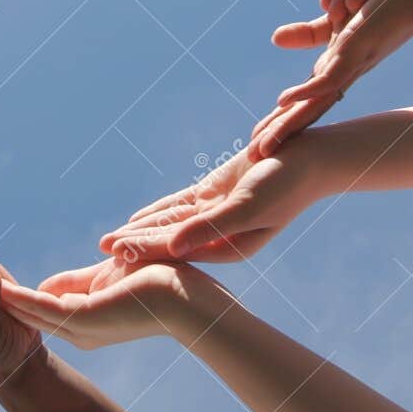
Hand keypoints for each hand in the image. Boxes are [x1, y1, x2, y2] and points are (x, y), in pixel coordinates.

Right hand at [1, 258, 223, 350]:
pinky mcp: (88, 317)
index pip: (39, 312)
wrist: (194, 298)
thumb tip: (47, 284)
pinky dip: (22, 299)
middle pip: (28, 317)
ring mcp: (83, 328)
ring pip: (32, 314)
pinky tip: (0, 290)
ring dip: (1, 303)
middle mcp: (80, 333)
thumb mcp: (106, 278)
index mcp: (85, 325)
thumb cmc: (159, 283)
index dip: (9, 303)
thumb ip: (76, 282)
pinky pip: (46, 307)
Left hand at [96, 149, 310, 264]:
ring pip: (170, 224)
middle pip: (168, 240)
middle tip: (100, 246)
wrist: (311, 159)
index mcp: (228, 247)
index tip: (115, 252)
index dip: (144, 250)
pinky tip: (136, 219)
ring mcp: (217, 216)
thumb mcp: (247, 207)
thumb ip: (210, 228)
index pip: (176, 249)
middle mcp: (220, 237)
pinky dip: (157, 213)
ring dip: (140, 230)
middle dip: (134, 244)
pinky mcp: (216, 196)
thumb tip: (174, 248)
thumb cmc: (285, 183)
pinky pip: (179, 207)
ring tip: (109, 238)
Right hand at [249, 0, 412, 158]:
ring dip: (287, 125)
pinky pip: (328, 79)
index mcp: (333, 73)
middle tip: (252, 156)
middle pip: (304, 113)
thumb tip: (275, 38)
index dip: (278, 122)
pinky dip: (305, 91)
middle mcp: (340, 79)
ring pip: (313, 105)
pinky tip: (283, 101)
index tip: (256, 140)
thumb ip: (306, 34)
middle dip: (278, 134)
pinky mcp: (356, 54)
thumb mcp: (334, 24)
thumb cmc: (381, 10)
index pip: (301, 104)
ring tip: (264, 144)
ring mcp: (348, 69)